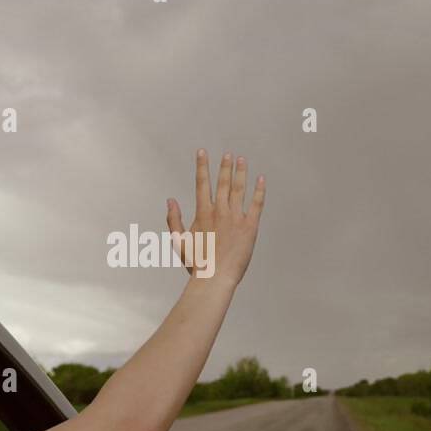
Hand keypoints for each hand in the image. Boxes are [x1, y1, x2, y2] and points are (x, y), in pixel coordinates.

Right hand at [166, 150, 265, 286]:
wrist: (215, 277)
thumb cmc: (197, 263)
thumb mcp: (179, 241)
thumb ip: (173, 219)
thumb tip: (170, 200)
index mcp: (203, 213)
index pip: (202, 183)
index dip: (202, 166)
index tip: (202, 152)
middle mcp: (220, 212)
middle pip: (223, 183)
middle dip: (225, 166)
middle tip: (228, 154)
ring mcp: (236, 218)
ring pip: (239, 189)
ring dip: (240, 173)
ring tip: (241, 160)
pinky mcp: (250, 227)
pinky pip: (257, 205)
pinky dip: (259, 191)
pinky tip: (261, 180)